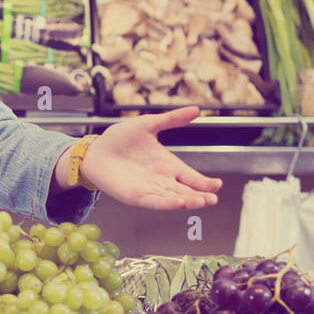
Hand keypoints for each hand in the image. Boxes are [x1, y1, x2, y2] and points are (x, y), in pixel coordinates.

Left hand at [82, 106, 222, 210]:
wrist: (96, 150)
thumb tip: (196, 109)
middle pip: (186, 191)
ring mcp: (150, 189)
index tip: (217, 185)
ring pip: (173, 198)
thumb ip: (171, 119)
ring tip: (202, 201)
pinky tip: (179, 203)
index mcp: (168, 165)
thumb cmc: (120, 138)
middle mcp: (162, 180)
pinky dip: (167, 203)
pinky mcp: (136, 195)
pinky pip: (154, 201)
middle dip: (200, 196)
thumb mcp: (148, 125)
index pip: (191, 177)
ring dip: (188, 201)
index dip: (204, 182)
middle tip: (213, 198)